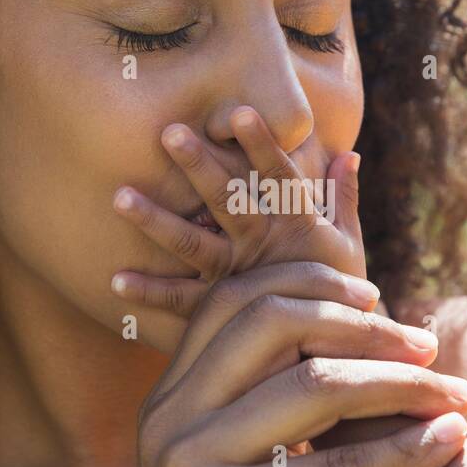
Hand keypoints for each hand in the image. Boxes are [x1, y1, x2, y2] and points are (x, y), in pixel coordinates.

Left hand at [112, 105, 366, 318]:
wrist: (338, 354)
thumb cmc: (342, 292)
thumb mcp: (349, 244)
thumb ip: (344, 198)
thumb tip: (349, 153)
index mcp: (296, 224)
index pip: (278, 177)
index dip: (261, 145)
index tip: (239, 113)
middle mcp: (262, 247)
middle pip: (228, 200)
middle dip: (199, 166)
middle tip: (169, 133)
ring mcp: (237, 278)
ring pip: (192, 244)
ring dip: (155, 221)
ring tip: (120, 196)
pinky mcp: (219, 310)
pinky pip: (180, 300)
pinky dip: (148, 292)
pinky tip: (116, 280)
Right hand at [135, 261, 466, 466]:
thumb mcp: (235, 461)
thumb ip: (264, 397)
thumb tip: (353, 324)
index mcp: (169, 398)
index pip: (234, 300)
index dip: (308, 284)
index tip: (375, 296)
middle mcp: (170, 420)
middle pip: (274, 325)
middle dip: (362, 325)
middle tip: (425, 343)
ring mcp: (193, 465)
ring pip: (315, 386)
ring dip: (400, 384)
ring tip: (453, 394)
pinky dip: (404, 451)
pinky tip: (446, 442)